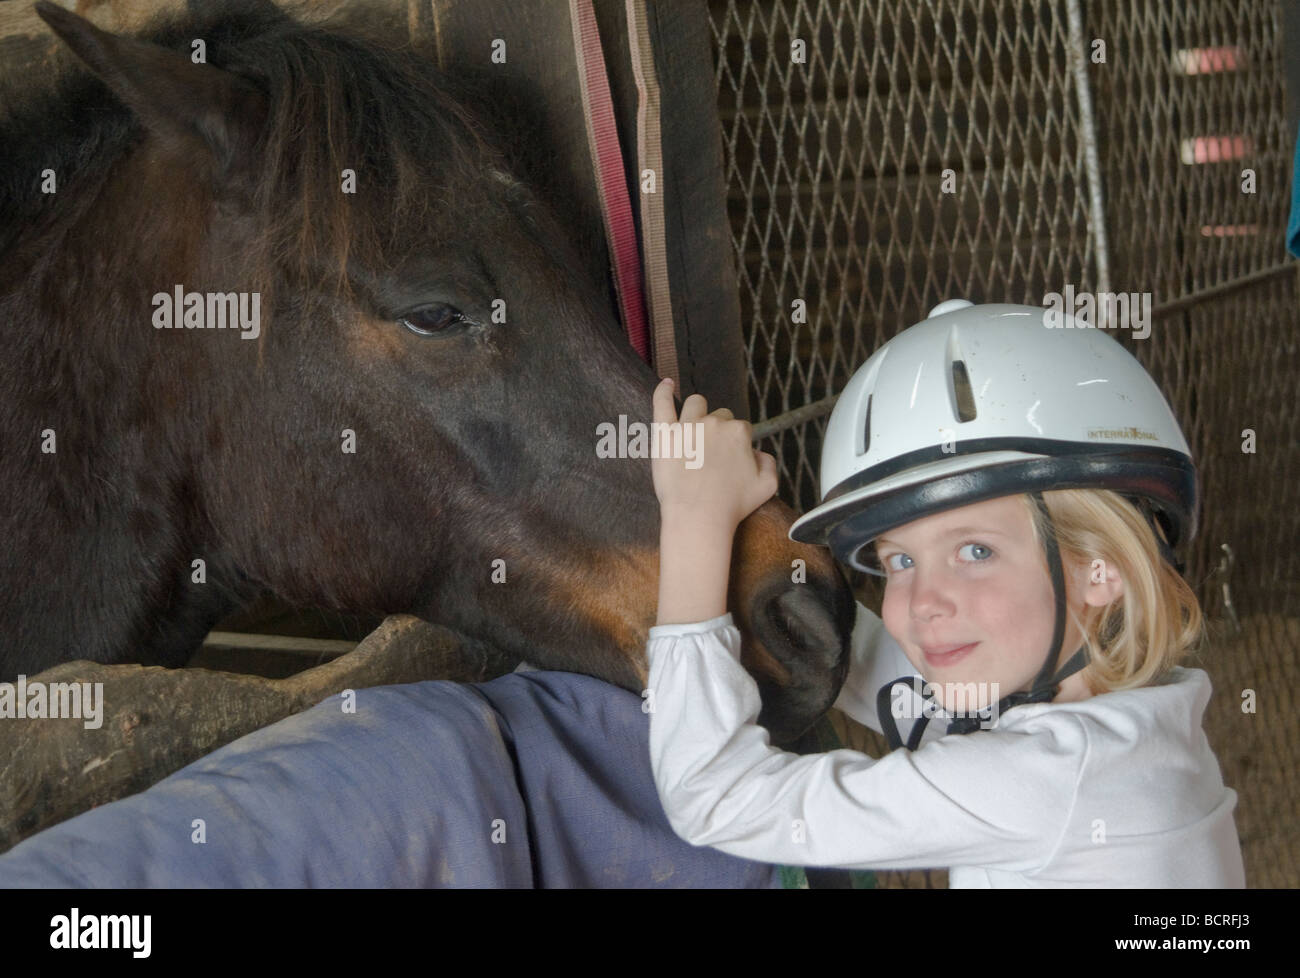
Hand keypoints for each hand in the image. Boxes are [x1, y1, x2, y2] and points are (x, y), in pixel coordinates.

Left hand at [650, 378, 778, 534]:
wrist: (699, 516)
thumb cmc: (732, 505)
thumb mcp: (768, 486)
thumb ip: (769, 462)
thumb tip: (757, 452)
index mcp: (739, 432)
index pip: (740, 428)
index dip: (735, 443)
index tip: (729, 460)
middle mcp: (715, 423)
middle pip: (720, 416)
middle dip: (718, 430)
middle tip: (711, 454)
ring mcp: (688, 426)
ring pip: (695, 404)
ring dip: (698, 410)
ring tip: (694, 427)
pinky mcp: (665, 434)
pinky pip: (662, 403)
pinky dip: (663, 391)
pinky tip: (666, 384)